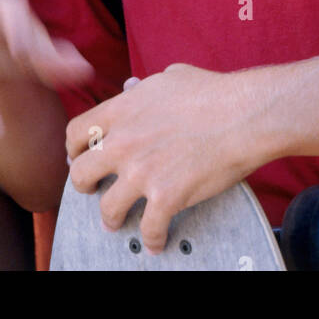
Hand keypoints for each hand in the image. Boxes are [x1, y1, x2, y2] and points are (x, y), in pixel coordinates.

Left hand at [66, 64, 267, 253]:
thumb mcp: (167, 78)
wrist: (243, 114)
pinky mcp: (166, 196)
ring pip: (107, 208)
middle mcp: (124, 142)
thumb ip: (141, 88)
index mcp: (122, 110)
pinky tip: (156, 241)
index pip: (76, 132)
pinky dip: (152, 239)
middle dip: (84, 186)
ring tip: (118, 222)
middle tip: (94, 191)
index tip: (81, 157)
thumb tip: (131, 87)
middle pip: (81, 173)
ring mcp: (142, 171)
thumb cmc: (212, 92)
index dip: (74, 149)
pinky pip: (148, 229)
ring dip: (112, 218)